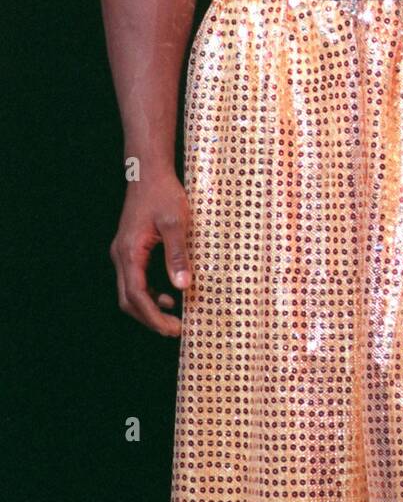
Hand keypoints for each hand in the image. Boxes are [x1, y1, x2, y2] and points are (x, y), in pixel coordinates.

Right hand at [109, 173, 191, 335]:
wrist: (149, 172)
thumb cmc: (163, 193)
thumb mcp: (176, 222)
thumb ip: (178, 254)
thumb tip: (182, 286)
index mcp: (129, 252)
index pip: (136, 295)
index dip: (153, 317)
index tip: (173, 329)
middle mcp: (121, 255)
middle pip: (128, 299)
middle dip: (150, 319)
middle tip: (175, 329)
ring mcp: (123, 252)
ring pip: (130, 291)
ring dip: (149, 308)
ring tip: (174, 317)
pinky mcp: (130, 249)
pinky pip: (135, 279)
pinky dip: (149, 293)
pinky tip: (168, 295)